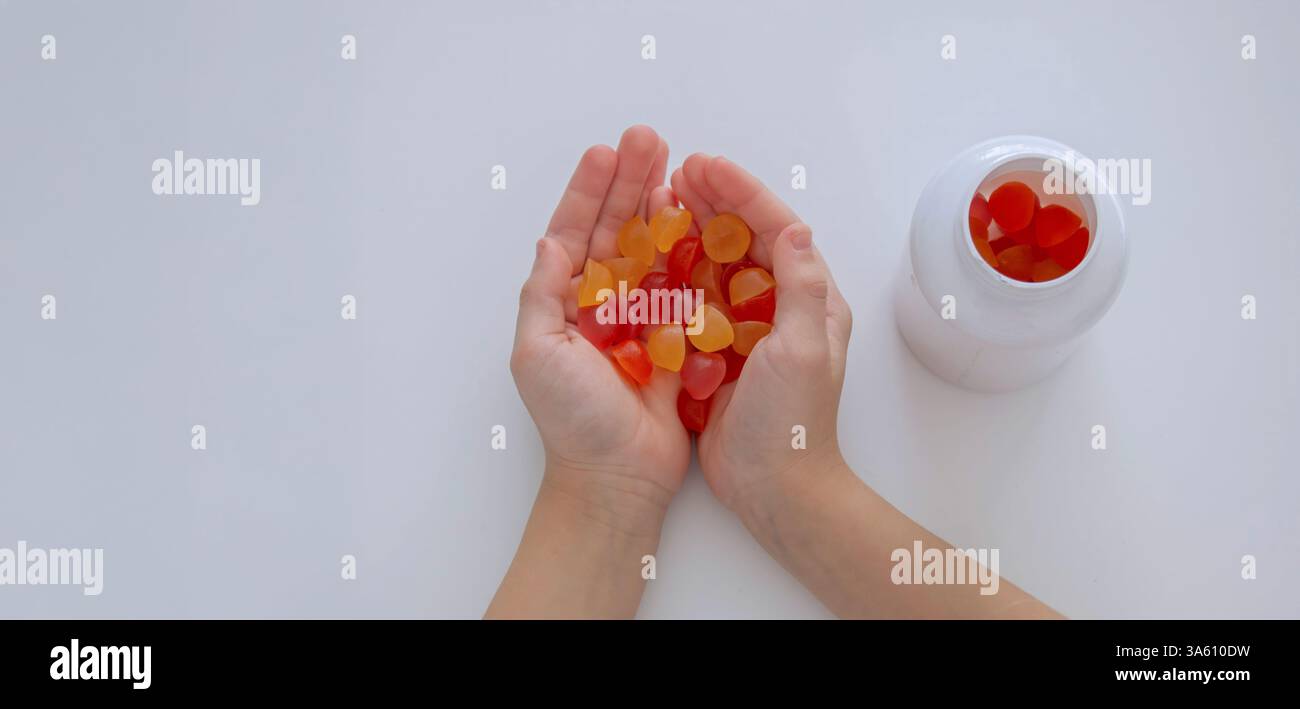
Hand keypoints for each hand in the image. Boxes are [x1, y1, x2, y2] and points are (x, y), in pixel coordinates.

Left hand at [510, 125, 688, 527]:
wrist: (617, 477)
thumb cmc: (571, 422)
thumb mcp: (537, 355)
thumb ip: (542, 295)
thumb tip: (550, 241)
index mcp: (563, 303)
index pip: (575, 233)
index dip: (589, 191)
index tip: (606, 152)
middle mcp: (598, 304)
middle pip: (616, 229)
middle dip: (630, 183)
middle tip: (650, 139)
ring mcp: (638, 318)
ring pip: (651, 248)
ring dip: (662, 207)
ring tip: (677, 168)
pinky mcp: (673, 337)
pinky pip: (683, 285)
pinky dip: (691, 251)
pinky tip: (701, 219)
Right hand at [671, 155, 853, 508]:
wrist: (774, 488)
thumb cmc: (791, 423)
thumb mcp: (803, 349)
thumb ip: (802, 287)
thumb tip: (796, 227)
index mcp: (811, 301)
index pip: (777, 229)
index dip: (742, 192)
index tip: (706, 166)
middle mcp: (782, 309)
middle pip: (745, 239)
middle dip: (714, 201)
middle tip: (677, 171)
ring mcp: (749, 331)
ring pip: (719, 263)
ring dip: (692, 229)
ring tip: (661, 200)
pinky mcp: (719, 353)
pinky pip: (697, 300)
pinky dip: (677, 272)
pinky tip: (651, 255)